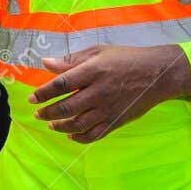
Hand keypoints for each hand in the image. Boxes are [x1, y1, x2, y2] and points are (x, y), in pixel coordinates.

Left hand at [29, 44, 190, 142]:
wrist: (158, 74)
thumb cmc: (126, 59)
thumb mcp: (98, 52)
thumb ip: (71, 60)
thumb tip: (45, 63)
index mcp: (93, 70)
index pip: (61, 84)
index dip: (43, 93)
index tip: (32, 98)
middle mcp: (99, 91)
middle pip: (66, 107)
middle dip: (48, 113)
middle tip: (38, 114)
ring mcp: (108, 108)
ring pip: (78, 124)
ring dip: (60, 126)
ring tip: (52, 124)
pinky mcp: (117, 120)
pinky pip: (95, 134)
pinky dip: (80, 137)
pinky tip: (71, 134)